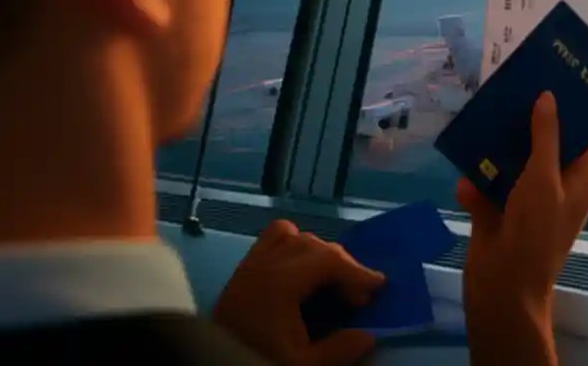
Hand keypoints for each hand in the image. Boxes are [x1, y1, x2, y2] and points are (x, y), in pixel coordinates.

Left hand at [213, 219, 384, 365]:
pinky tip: (300, 270)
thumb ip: (338, 350)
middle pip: (316, 245)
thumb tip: (367, 335)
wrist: (208, 365)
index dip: (358, 272)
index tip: (378, 288)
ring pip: (294, 235)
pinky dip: (293, 243)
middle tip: (358, 297)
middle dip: (344, 266)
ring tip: (330, 281)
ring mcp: (251, 262)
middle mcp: (266, 262)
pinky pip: (272, 237)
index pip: (329, 259)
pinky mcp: (242, 268)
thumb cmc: (256, 357)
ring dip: (319, 253)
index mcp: (281, 281)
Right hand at [456, 91, 587, 364]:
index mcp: (584, 176)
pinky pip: (491, 178)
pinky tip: (464, 148)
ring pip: (518, 156)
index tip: (568, 74)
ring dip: (502, 138)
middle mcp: (560, 182)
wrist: (502, 287)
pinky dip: (479, 170)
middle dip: (536, 114)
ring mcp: (530, 194)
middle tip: (519, 79)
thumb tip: (550, 97)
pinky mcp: (502, 206)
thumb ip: (546, 136)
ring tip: (487, 104)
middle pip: (553, 139)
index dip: (585, 105)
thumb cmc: (534, 231)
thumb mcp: (543, 178)